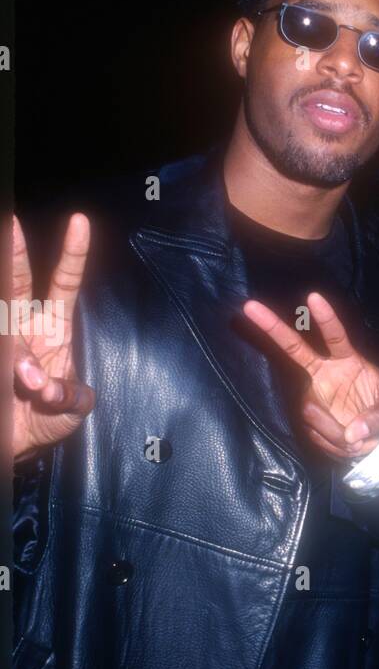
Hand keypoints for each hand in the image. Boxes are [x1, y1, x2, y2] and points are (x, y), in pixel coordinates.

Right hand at [12, 213, 95, 459]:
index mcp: (52, 329)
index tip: (80, 223)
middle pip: (17, 282)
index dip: (73, 255)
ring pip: (7, 331)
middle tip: (11, 224)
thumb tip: (50, 387)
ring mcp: (4, 340)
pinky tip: (20, 392)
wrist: (14, 445)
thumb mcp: (71, 412)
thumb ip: (72, 398)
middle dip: (14, 254)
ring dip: (21, 362)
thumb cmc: (45, 420)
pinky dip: (14, 377)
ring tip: (34, 389)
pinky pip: (6, 358)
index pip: (64, 284)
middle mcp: (23, 327)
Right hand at [242, 292, 378, 461]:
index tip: (314, 297)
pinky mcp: (307, 416)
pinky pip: (313, 433)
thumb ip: (378, 418)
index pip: (336, 336)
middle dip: (272, 327)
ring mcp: (312, 394)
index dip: (325, 319)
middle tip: (249, 307)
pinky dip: (333, 444)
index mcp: (348, 360)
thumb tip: (353, 434)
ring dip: (334, 431)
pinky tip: (346, 443)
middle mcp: (324, 372)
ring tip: (357, 439)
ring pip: (310, 410)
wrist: (374, 434)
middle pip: (294, 348)